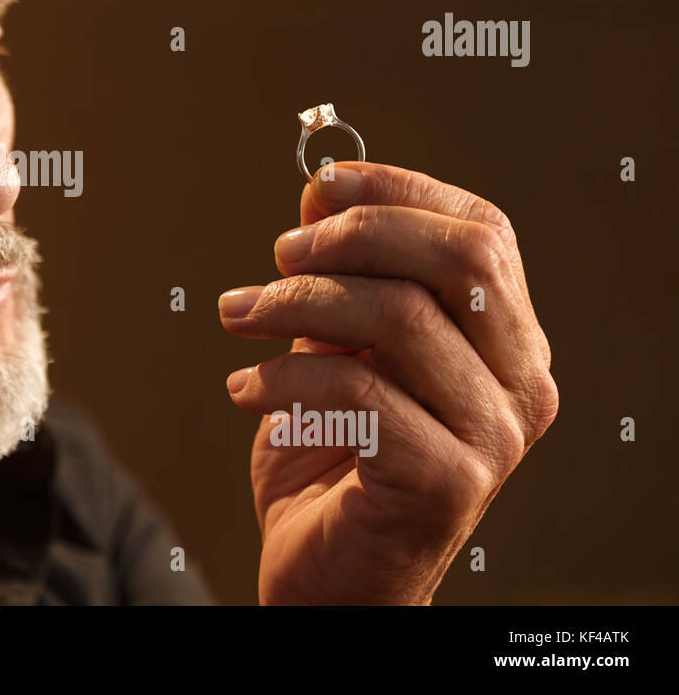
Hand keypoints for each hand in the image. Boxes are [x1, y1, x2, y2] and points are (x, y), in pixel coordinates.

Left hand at [218, 161, 556, 603]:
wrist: (331, 577)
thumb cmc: (334, 460)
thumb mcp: (333, 349)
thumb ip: (341, 277)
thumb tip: (321, 190)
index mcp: (507, 342)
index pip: (481, 233)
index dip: (399, 190)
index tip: (320, 183)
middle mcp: (522, 384)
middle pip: (457, 259)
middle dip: (352, 237)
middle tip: (279, 255)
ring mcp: (493, 437)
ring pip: (399, 317)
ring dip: (295, 302)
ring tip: (238, 316)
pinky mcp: (448, 482)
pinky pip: (359, 394)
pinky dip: (286, 380)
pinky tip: (248, 392)